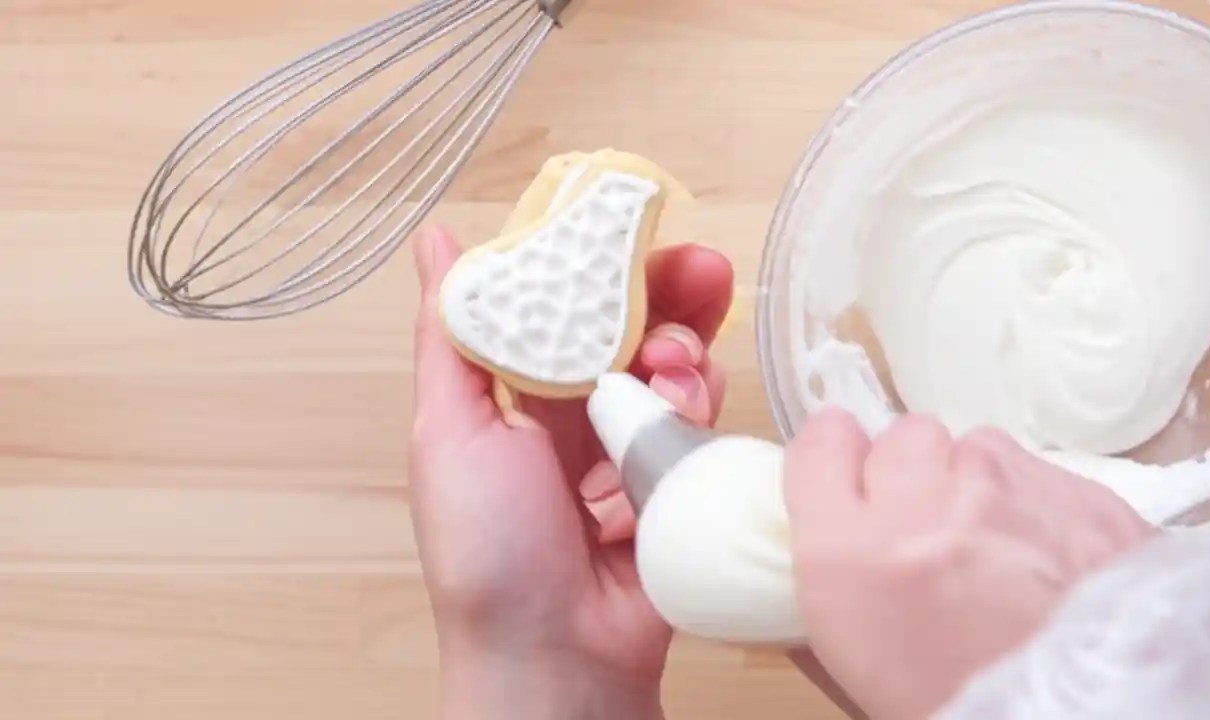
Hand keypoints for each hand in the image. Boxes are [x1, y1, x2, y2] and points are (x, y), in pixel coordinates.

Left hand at [409, 226, 732, 719]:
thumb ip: (451, 331)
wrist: (555, 652)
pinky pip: (702, 416)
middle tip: (701, 270)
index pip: (562, 301)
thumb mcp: (450, 429)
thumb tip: (435, 238)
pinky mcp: (678, 477)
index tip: (631, 225)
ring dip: (685, 348)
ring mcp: (631, 443)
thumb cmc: (485, 553)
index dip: (597, 261)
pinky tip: (689, 407)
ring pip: (674, 362)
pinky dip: (703, 400)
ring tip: (675, 367)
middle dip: (668, 290)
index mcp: (515, 393)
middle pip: (630, 323)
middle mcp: (574, 412)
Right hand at [783, 410, 1154, 719]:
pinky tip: (1045, 561)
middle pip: (904, 436)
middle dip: (910, 473)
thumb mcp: (854, 675)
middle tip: (928, 527)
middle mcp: (928, 505)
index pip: (820, 443)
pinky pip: (1041, 471)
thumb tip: (813, 559)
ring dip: (974, 484)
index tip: (844, 473)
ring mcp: (1014, 495)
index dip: (832, 457)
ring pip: (976, 447)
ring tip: (996, 550)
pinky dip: (1035, 504)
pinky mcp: (1087, 501)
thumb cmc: (957, 712)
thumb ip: (823, 600)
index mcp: (852, 554)